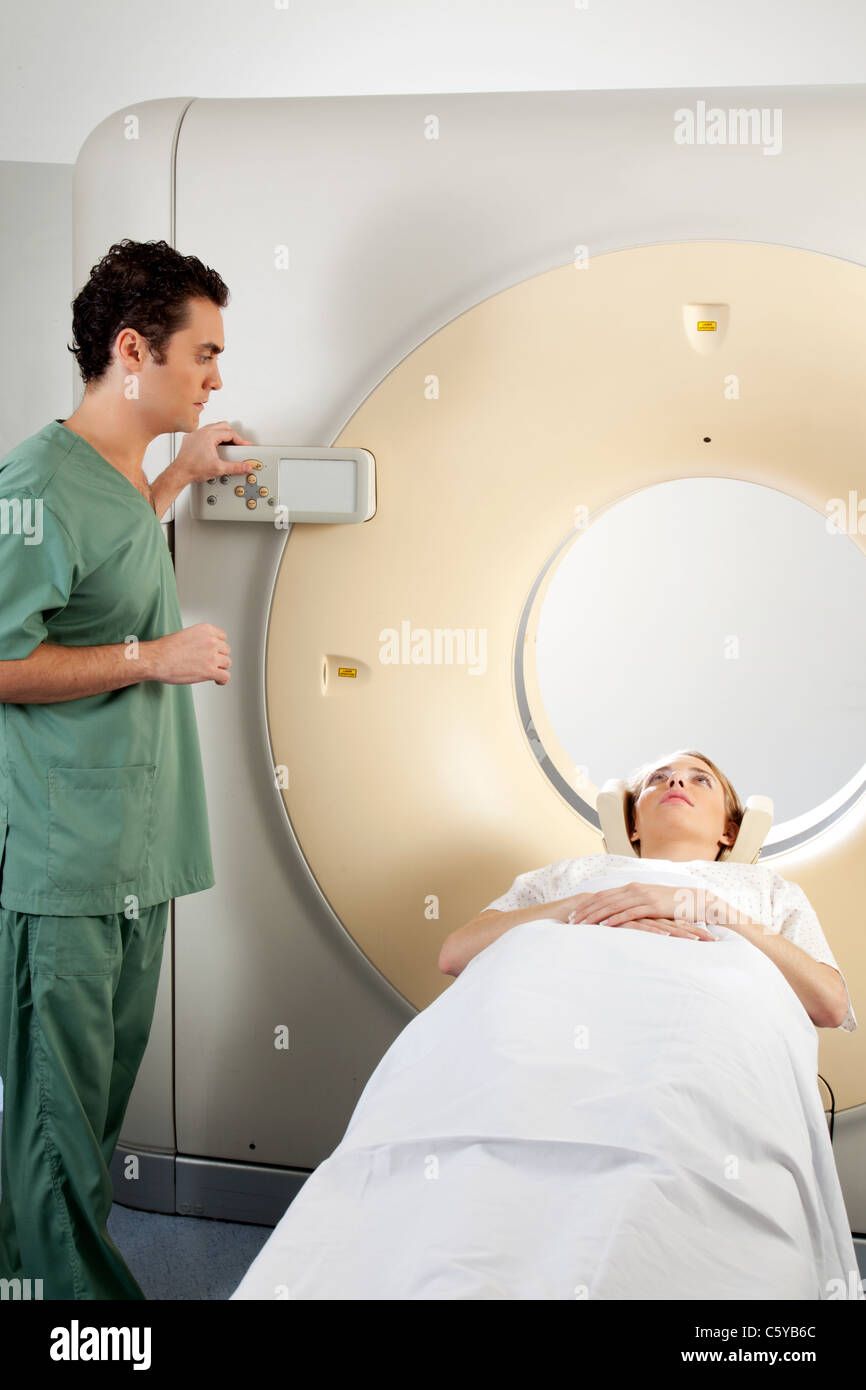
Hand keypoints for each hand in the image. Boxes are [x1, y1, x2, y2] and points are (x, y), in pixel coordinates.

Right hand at [147, 623, 231, 685]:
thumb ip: (198, 640)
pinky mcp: (210, 671)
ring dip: (220, 668)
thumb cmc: (164, 649)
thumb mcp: (184, 635)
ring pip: (227, 663)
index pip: (222, 637)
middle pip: (226, 650)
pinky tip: (217, 681)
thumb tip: (201, 649)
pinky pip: (225, 676)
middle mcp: (211, 641)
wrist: (156, 660)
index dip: (218, 646)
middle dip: (219, 657)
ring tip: (212, 672)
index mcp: (205, 630)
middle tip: (211, 662)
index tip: (215, 651)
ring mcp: (212, 656)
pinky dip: (222, 680)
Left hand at [172, 421, 256, 483]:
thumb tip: (246, 467)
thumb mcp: (219, 468)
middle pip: (223, 426)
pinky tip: (213, 445)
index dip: (240, 440)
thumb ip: (236, 467)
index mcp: (210, 436)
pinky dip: (211, 436)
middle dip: (232, 434)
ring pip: (213, 427)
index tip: (245, 445)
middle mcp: (201, 432)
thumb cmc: (194, 469)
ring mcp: (195, 434)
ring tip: (227, 443)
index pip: (230, 433)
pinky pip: (203, 432)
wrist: (180, 473)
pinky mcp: (190, 438)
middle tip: (237, 443)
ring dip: (222, 434)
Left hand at [567, 882, 717, 939]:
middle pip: (603, 899)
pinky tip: (604, 926)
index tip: (573, 914)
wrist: (696, 901)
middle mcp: (634, 889)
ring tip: (581, 925)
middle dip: (585, 910)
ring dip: (595, 916)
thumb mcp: (650, 903)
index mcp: (631, 887)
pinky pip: (630, 913)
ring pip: (613, 906)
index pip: (603, 895)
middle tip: (570, 921)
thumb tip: (619, 916)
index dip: (586, 904)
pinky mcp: (653, 906)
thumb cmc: (672, 905)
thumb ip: (634, 906)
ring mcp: (643, 896)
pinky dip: (615, 919)